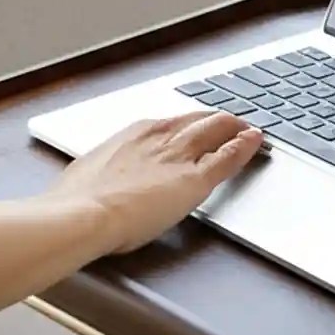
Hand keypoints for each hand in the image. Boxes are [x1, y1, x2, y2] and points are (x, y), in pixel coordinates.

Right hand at [46, 111, 264, 253]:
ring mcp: (180, 155)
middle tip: (230, 123)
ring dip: (235, 127)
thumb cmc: (78, 201)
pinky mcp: (196, 178)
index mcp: (135, 133)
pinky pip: (229, 156)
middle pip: (199, 119)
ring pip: (218, 130)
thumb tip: (102, 180)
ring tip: (247, 128)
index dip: (189, 124)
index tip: (196, 126)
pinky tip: (256, 141)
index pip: (173, 122)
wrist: (82, 215)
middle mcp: (161, 136)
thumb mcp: (92, 173)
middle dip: (217, 120)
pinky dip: (245, 146)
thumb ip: (109, 171)